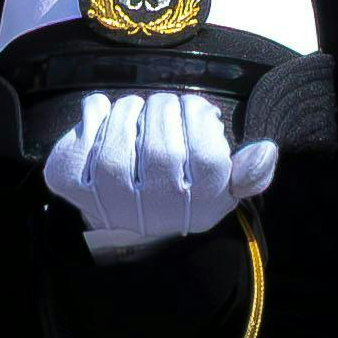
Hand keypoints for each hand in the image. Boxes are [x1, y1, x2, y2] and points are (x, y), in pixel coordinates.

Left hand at [38, 86, 276, 257]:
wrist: (127, 230)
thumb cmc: (181, 195)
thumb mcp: (224, 188)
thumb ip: (251, 172)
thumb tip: (264, 151)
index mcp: (199, 202)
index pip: (205, 150)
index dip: (197, 116)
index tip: (193, 110)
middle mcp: (156, 205)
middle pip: (162, 139)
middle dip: (164, 108)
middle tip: (163, 109)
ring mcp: (110, 197)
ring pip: (121, 131)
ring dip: (130, 108)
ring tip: (137, 114)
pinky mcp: (73, 183)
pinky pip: (85, 134)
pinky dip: (95, 113)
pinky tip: (105, 119)